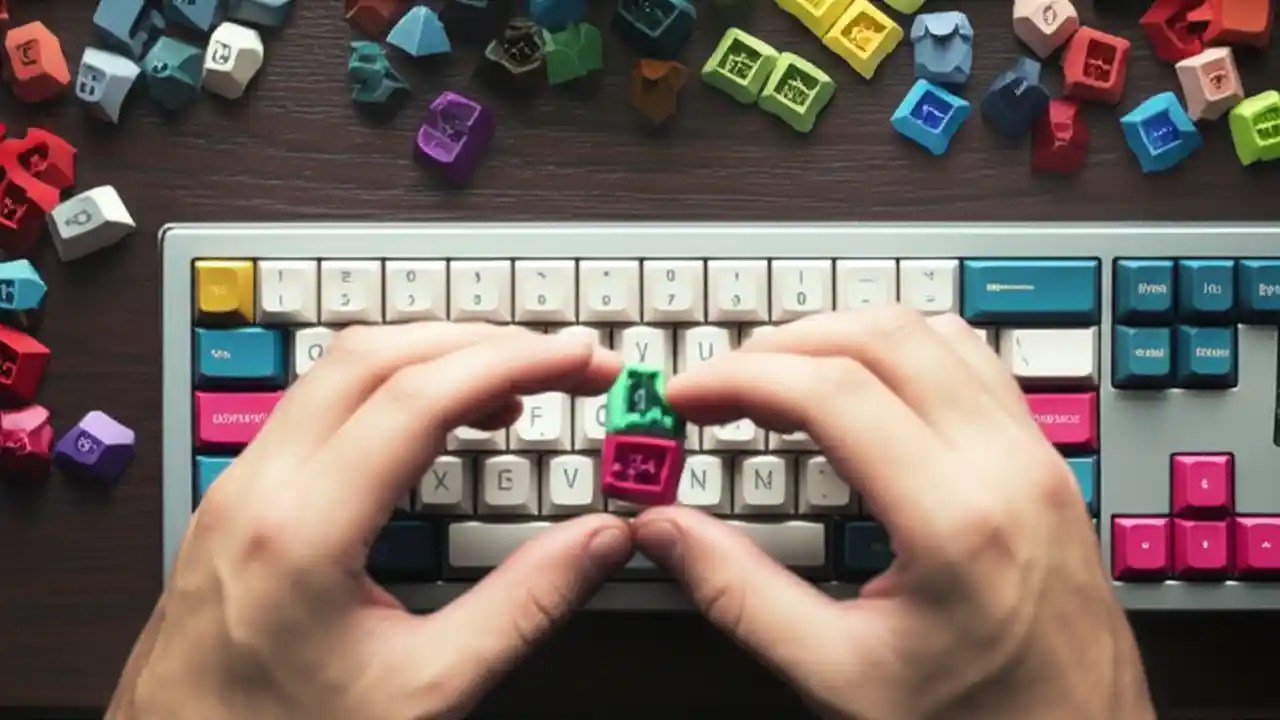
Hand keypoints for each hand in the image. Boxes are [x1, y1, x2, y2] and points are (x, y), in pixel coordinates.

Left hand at [107, 324, 630, 719]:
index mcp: (300, 530)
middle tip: (557, 362)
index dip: (513, 362)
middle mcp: (256, 487)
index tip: (577, 361)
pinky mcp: (235, 498)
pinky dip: (390, 387)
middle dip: (480, 342)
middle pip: (375, 356)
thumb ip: (525, 607)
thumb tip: (601, 540)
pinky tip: (437, 419)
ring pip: (338, 368)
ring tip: (511, 386)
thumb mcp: (425, 690)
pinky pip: (316, 403)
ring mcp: (236, 486)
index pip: (418, 396)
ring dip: (432, 356)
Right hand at [633, 308, 1155, 719]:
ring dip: (843, 337)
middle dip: (782, 345)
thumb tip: (664, 529)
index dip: (740, 377)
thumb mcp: (838, 676)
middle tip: (721, 386)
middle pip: (881, 337)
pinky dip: (901, 353)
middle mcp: (1008, 467)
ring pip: (932, 333)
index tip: (688, 397)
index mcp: (957, 519)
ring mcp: (1037, 458)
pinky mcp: (1045, 464)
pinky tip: (861, 391)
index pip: (833, 390)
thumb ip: (739, 594)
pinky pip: (972, 363)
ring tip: (780, 380)